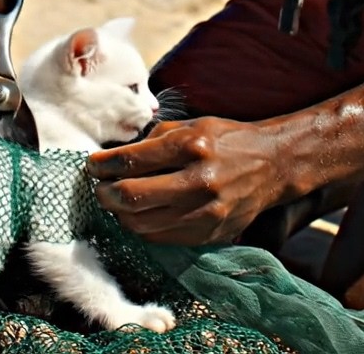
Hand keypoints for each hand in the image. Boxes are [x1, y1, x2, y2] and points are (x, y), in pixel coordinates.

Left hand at [86, 117, 296, 245]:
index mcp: (192, 146)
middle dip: (104, 192)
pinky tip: (138, 214)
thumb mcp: (191, 125)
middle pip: (131, 196)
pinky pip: (160, 238)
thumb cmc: (226, 140)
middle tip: (98, 186)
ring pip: (140, 223)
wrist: (272, 165)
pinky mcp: (209, 234)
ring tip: (115, 201)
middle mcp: (198, 181)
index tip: (91, 165)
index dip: (102, 165)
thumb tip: (115, 158)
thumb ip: (153, 139)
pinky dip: (141, 227)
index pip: (131, 160)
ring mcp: (205, 212)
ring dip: (119, 213)